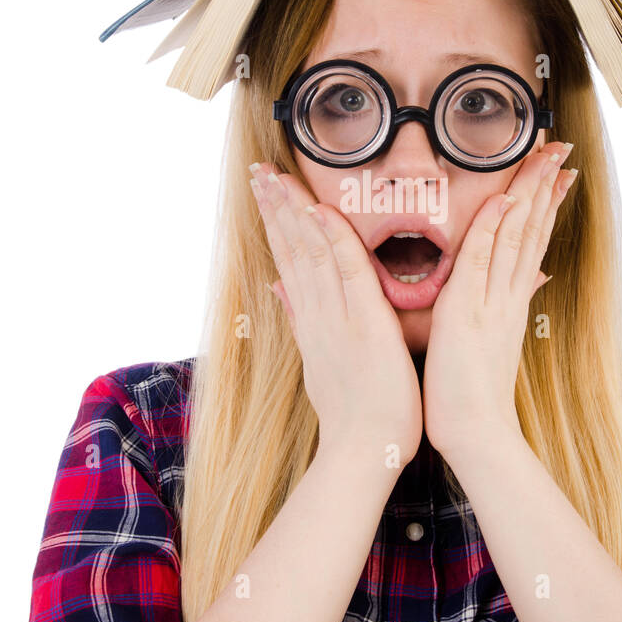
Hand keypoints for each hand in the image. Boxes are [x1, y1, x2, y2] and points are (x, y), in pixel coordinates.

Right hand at [250, 163, 423, 472]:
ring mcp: (335, 317)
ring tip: (273, 177)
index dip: (277, 222)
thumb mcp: (320, 363)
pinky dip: (332, 240)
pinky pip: (346, 272)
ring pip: (309, 253)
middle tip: (259, 170)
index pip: (290, 260)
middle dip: (275, 206)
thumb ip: (302, 321)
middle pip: (291, 249)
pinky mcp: (363, 323)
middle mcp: (316, 313)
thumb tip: (278, 290)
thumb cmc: (354, 413)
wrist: (363, 452)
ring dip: (291, 211)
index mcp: (311, 321)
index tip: (265, 189)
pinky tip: (318, 211)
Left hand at [422, 142, 577, 463]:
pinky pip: (481, 262)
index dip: (545, 203)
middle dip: (546, 186)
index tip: (558, 171)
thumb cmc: (474, 395)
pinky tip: (503, 201)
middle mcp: (509, 296)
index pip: (532, 241)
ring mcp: (492, 302)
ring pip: (515, 237)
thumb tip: (531, 280)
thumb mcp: (492, 343)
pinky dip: (493, 229)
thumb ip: (506, 307)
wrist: (477, 434)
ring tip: (544, 158)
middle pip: (532, 230)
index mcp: (511, 302)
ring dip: (529, 194)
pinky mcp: (467, 313)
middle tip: (561, 148)